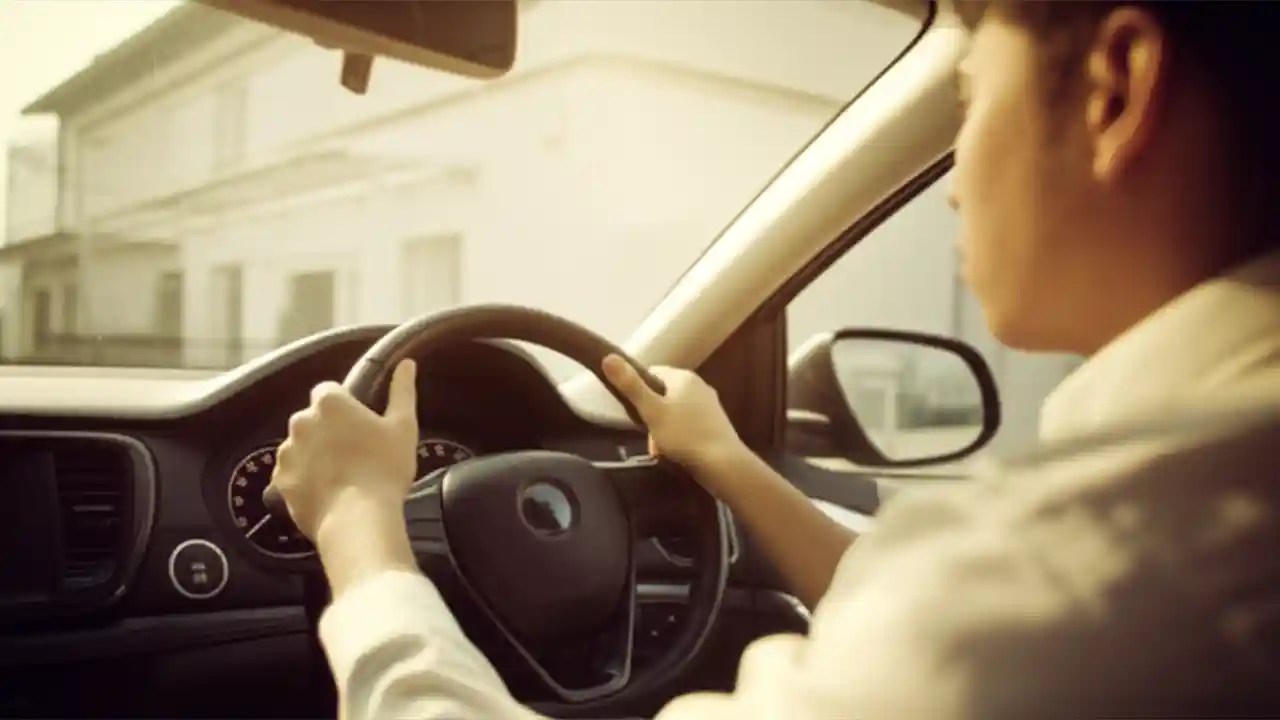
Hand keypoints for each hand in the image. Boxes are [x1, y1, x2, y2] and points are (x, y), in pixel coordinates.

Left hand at [271, 359, 418, 544]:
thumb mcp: (403, 427)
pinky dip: (304, 478)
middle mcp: (300, 422)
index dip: (345, 405)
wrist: (358, 519)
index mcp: (329, 403)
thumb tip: (406, 363)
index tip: (360, 424)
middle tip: (354, 451)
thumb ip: (402, 391)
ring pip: (300, 445)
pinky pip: (292, 473)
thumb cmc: (385, 468)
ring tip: (340, 476)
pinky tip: (326, 492)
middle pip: (312, 418)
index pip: (329, 390)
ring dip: (314, 453)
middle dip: (327, 429)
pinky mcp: (280, 482)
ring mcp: (286, 453)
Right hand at [601, 355, 746, 491]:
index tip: (634, 411)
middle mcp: (699, 385)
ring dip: (664, 429)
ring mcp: (710, 404)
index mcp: (683, 376)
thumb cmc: (684, 435)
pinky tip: (678, 453)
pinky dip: (680, 436)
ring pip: (676, 412)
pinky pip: (689, 424)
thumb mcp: (652, 411)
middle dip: (652, 416)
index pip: (652, 373)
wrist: (724, 463)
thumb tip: (608, 357)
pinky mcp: (716, 423)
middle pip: (664, 395)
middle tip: (648, 436)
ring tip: (661, 450)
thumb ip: (630, 385)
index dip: (638, 390)